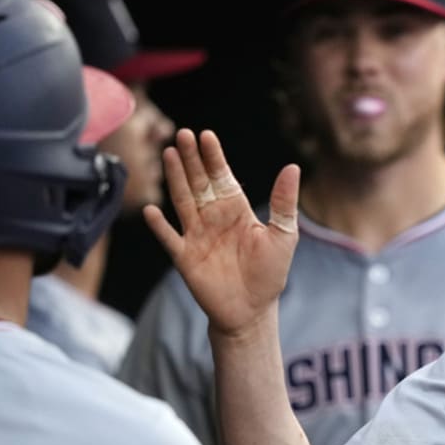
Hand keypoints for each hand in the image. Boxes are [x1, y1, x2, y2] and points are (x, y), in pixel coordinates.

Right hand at [144, 129, 300, 336]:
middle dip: (191, 158)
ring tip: (167, 154)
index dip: (213, 156)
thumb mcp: (283, 235)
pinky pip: (169, 237)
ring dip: (175, 178)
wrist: (252, 310)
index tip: (205, 135)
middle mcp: (213, 217)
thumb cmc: (269, 273)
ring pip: (182, 200)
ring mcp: (197, 235)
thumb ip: (284, 202)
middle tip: (182, 134)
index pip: (222, 176)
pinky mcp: (185, 257)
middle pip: (198, 182)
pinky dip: (159, 226)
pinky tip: (150, 210)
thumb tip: (293, 167)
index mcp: (236, 209)